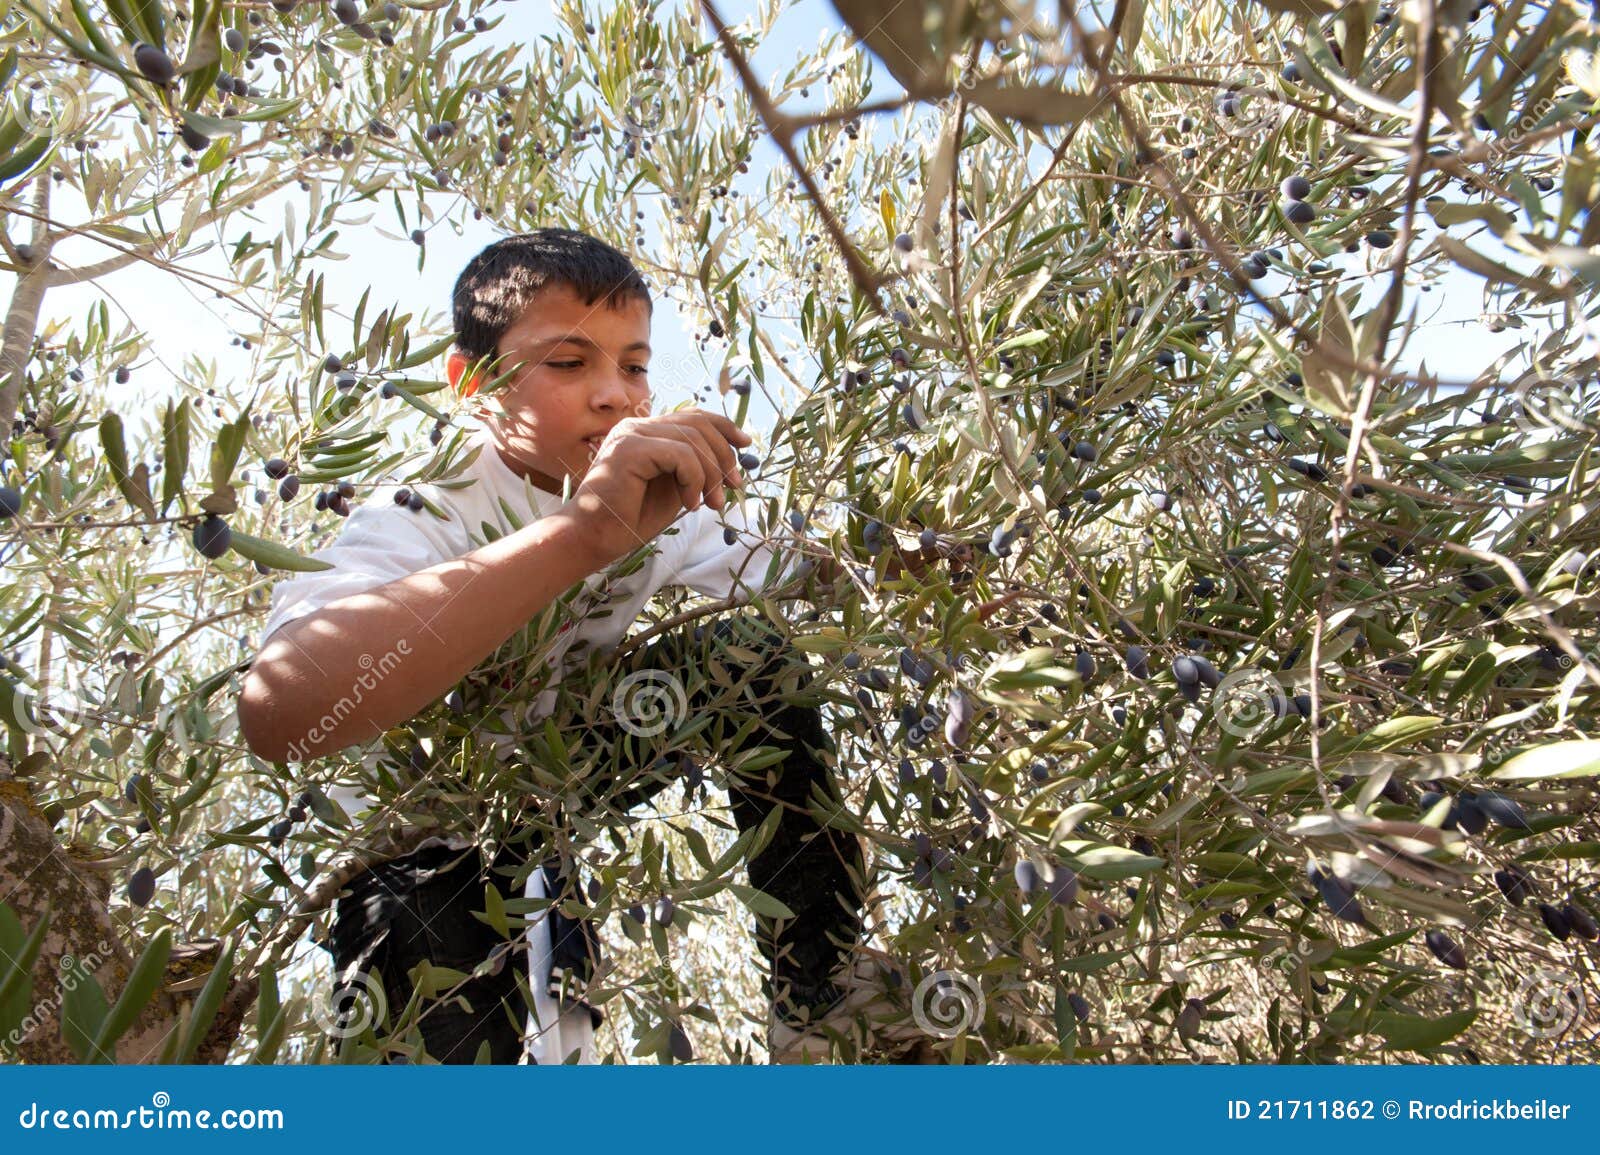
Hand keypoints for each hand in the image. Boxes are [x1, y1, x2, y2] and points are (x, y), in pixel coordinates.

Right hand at [562, 410, 750, 567]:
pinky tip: (688, 504)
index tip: (746, 445)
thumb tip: (734, 456)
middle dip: (723, 458)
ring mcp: (631, 434)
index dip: (724, 426)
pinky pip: (680, 454)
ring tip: (709, 505)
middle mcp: (637, 426)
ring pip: (693, 440)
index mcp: (646, 431)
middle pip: (698, 424)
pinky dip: (693, 480)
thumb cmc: (631, 518)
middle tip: (732, 490)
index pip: (693, 415)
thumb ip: (695, 467)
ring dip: (710, 476)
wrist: (594, 538)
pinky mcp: (628, 449)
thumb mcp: (675, 488)